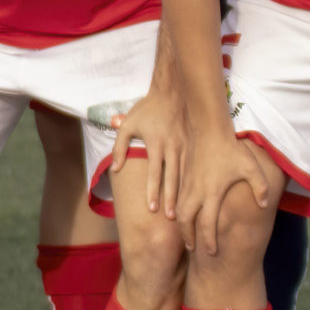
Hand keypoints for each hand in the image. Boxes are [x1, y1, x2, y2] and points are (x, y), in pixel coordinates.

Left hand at [106, 86, 189, 215]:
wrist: (173, 91)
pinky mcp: (195, 145)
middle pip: (172, 178)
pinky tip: (193, 195)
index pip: (155, 173)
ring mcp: (186, 146)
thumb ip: (119, 146)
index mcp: (157, 143)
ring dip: (184, 194)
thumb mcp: (128, 124)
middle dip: (171, 199)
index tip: (152, 209)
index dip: (153, 191)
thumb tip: (114, 168)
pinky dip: (193, 182)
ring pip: (186, 175)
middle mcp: (173, 147)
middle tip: (170, 218)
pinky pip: (193, 167)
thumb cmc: (147, 109)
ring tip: (182, 212)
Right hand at [177, 130, 277, 257]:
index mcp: (211, 194)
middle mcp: (195, 192)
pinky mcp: (183, 176)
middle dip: (189, 238)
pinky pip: (177, 199)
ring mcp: (186, 184)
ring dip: (181, 225)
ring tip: (186, 234)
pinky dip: (178, 210)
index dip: (209, 241)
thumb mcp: (251, 168)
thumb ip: (260, 187)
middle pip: (186, 222)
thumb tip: (264, 204)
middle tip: (194, 248)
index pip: (207, 225)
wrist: (207, 128)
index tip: (212, 252)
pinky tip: (182, 213)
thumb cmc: (230, 148)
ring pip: (178, 211)